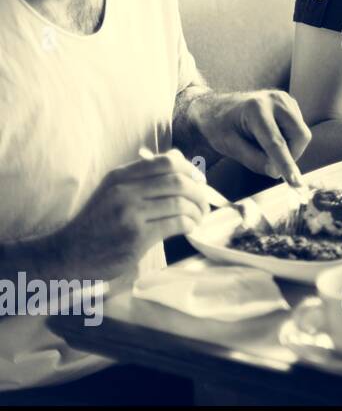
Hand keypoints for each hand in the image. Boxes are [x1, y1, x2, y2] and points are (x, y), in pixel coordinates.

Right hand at [61, 150, 207, 279]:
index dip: (190, 170)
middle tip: (204, 203)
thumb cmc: (97, 221)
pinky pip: (175, 225)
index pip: (165, 162)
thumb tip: (179, 158)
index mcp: (120, 176)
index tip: (199, 180)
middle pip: (178, 182)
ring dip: (197, 212)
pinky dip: (189, 225)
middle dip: (199, 192)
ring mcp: (130, 214)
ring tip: (198, 218)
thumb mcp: (113, 190)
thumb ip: (143, 176)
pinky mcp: (136, 237)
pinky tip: (189, 228)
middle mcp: (125, 191)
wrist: (68, 252)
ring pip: (180, 204)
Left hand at [190, 90, 311, 182]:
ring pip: (302, 134)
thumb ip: (252, 160)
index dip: (286, 164)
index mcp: (255, 109)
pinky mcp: (291, 103)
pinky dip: (289, 140)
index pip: (276, 142)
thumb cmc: (220, 127)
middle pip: (300, 135)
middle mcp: (275, 100)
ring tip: (264, 146)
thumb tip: (276, 171)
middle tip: (271, 164)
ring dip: (290, 148)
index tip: (296, 183)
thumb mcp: (228, 146)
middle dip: (291, 155)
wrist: (218, 108)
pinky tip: (271, 136)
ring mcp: (285, 100)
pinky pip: (299, 130)